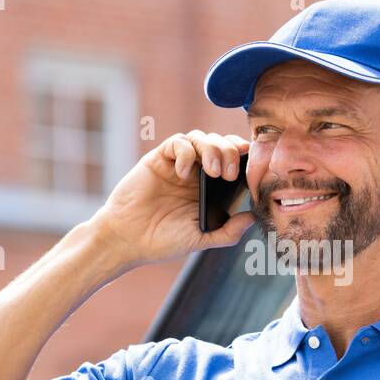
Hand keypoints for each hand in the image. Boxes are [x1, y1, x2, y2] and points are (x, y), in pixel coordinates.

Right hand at [88, 130, 255, 268]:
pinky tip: (182, 173)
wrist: (127, 240)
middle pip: (220, 144)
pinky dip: (185, 152)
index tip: (252, 165)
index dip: (244, 157)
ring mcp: (177, 164)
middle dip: (230, 152)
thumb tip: (253, 219)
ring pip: (201, 138)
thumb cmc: (162, 241)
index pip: (233, 162)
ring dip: (212, 149)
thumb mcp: (201, 239)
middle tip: (229, 174)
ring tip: (212, 171)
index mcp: (210, 189)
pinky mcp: (159, 160)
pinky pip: (177, 142)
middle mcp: (195, 173)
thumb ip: (228, 232)